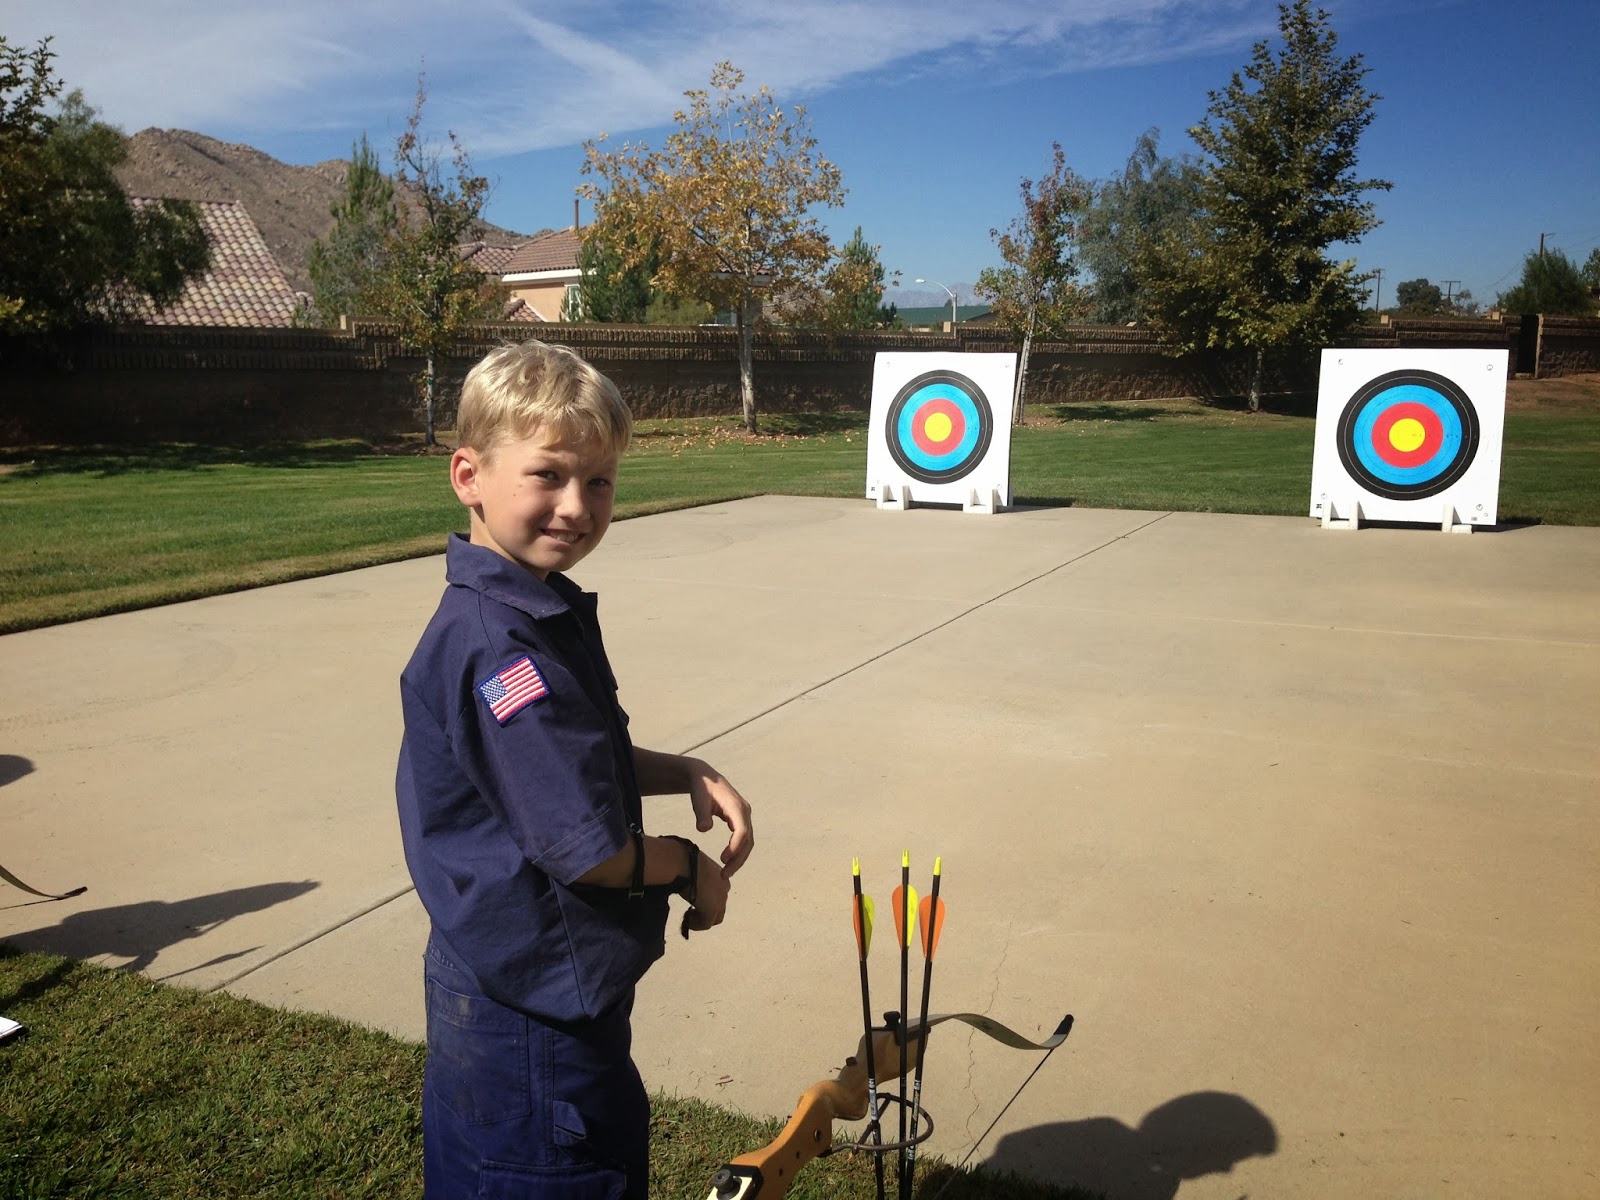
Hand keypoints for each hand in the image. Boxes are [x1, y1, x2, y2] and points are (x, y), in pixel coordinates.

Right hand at [681, 847, 729, 934]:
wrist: (683, 863)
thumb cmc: (684, 861)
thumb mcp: (695, 868)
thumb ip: (696, 877)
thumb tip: (686, 882)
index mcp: (722, 876)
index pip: (718, 893)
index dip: (707, 901)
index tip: (694, 903)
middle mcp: (725, 888)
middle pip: (719, 907)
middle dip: (706, 912)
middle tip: (690, 913)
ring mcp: (721, 899)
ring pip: (715, 918)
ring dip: (701, 920)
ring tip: (687, 918)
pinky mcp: (712, 909)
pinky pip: (706, 924)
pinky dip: (696, 926)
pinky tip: (686, 922)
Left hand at [685, 758, 753, 878]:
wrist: (705, 777)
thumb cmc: (702, 788)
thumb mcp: (699, 799)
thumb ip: (701, 814)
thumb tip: (704, 829)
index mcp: (737, 807)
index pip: (742, 831)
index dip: (735, 848)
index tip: (723, 860)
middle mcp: (744, 812)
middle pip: (748, 840)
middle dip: (738, 860)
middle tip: (724, 875)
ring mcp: (743, 816)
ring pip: (747, 842)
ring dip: (738, 859)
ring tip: (725, 873)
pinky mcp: (739, 819)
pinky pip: (743, 839)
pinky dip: (737, 852)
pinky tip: (727, 861)